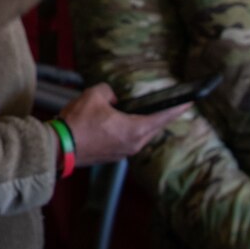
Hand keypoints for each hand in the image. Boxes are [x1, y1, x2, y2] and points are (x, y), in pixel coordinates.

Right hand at [57, 83, 180, 166]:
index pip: (163, 117)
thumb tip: (113, 99)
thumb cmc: (77, 123)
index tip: (189, 102)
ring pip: (141, 135)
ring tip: (138, 112)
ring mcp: (123, 152)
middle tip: (167, 106)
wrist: (59, 147)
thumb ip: (110, 92)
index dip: (178, 108)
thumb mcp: (94, 95)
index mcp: (135, 129)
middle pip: (153, 127)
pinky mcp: (113, 156)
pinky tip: (118, 123)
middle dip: (159, 116)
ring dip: (141, 124)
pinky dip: (127, 131)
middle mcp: (134, 144)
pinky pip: (128, 141)